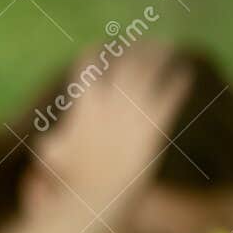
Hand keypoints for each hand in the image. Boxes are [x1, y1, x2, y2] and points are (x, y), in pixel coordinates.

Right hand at [33, 45, 192, 219]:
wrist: (98, 193)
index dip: (92, 56)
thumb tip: (47, 141)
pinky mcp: (154, 126)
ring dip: (157, 55)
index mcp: (84, 104)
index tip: (96, 47)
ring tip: (165, 44)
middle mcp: (110, 103)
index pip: (87, 68)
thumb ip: (51, 143)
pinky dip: (177, 84)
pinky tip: (185, 74)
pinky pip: (170, 98)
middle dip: (132, 49)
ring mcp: (133, 112)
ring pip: (149, 73)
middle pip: (124, 64)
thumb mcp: (51, 158)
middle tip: (139, 39)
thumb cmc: (71, 179)